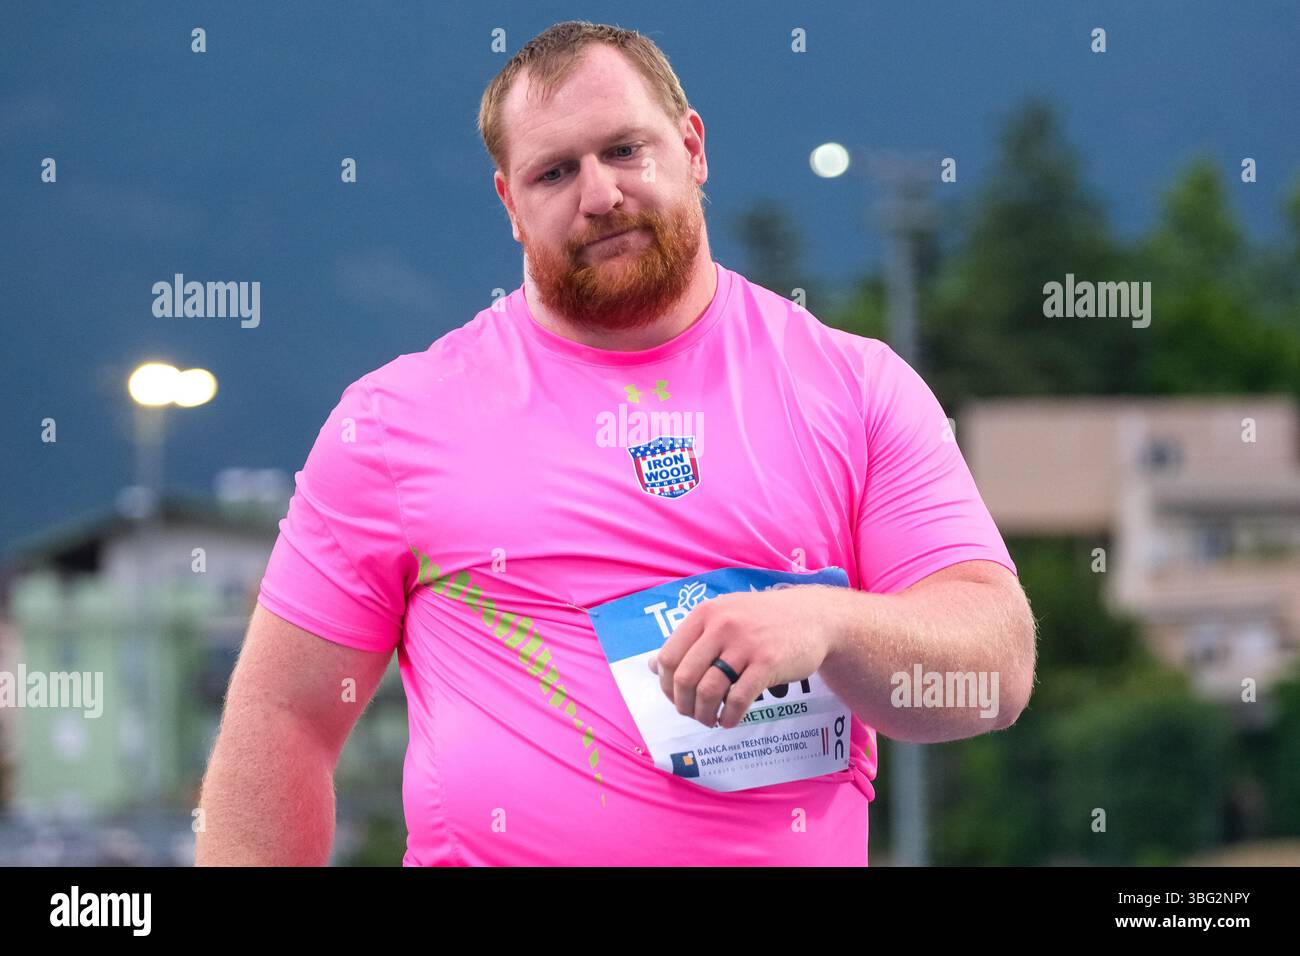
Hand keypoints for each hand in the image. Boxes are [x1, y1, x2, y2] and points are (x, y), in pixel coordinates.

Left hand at [647, 585, 840, 728]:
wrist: (813, 616)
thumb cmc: (763, 620)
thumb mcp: (723, 616)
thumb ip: (689, 639)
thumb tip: (653, 665)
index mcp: (706, 613)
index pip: (668, 656)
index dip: (666, 684)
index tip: (675, 697)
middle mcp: (722, 625)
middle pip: (684, 677)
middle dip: (683, 704)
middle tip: (691, 713)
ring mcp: (745, 644)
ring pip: (709, 690)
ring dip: (704, 714)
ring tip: (710, 720)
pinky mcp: (768, 663)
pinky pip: (739, 699)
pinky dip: (729, 716)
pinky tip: (730, 720)